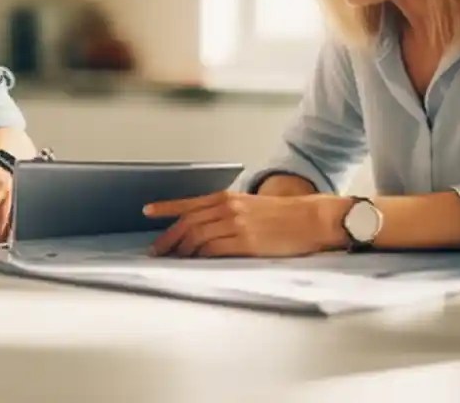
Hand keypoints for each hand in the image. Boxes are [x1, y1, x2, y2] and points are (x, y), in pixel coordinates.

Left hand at [144, 191, 351, 257]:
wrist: (310, 218)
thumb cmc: (284, 215)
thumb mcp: (251, 205)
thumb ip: (227, 212)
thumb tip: (206, 226)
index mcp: (228, 198)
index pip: (189, 204)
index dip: (166, 208)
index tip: (148, 211)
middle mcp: (228, 208)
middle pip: (188, 223)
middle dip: (168, 238)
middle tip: (156, 250)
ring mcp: (236, 225)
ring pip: (197, 238)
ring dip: (180, 250)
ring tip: (170, 260)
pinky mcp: (246, 243)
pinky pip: (213, 250)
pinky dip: (199, 256)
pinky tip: (192, 262)